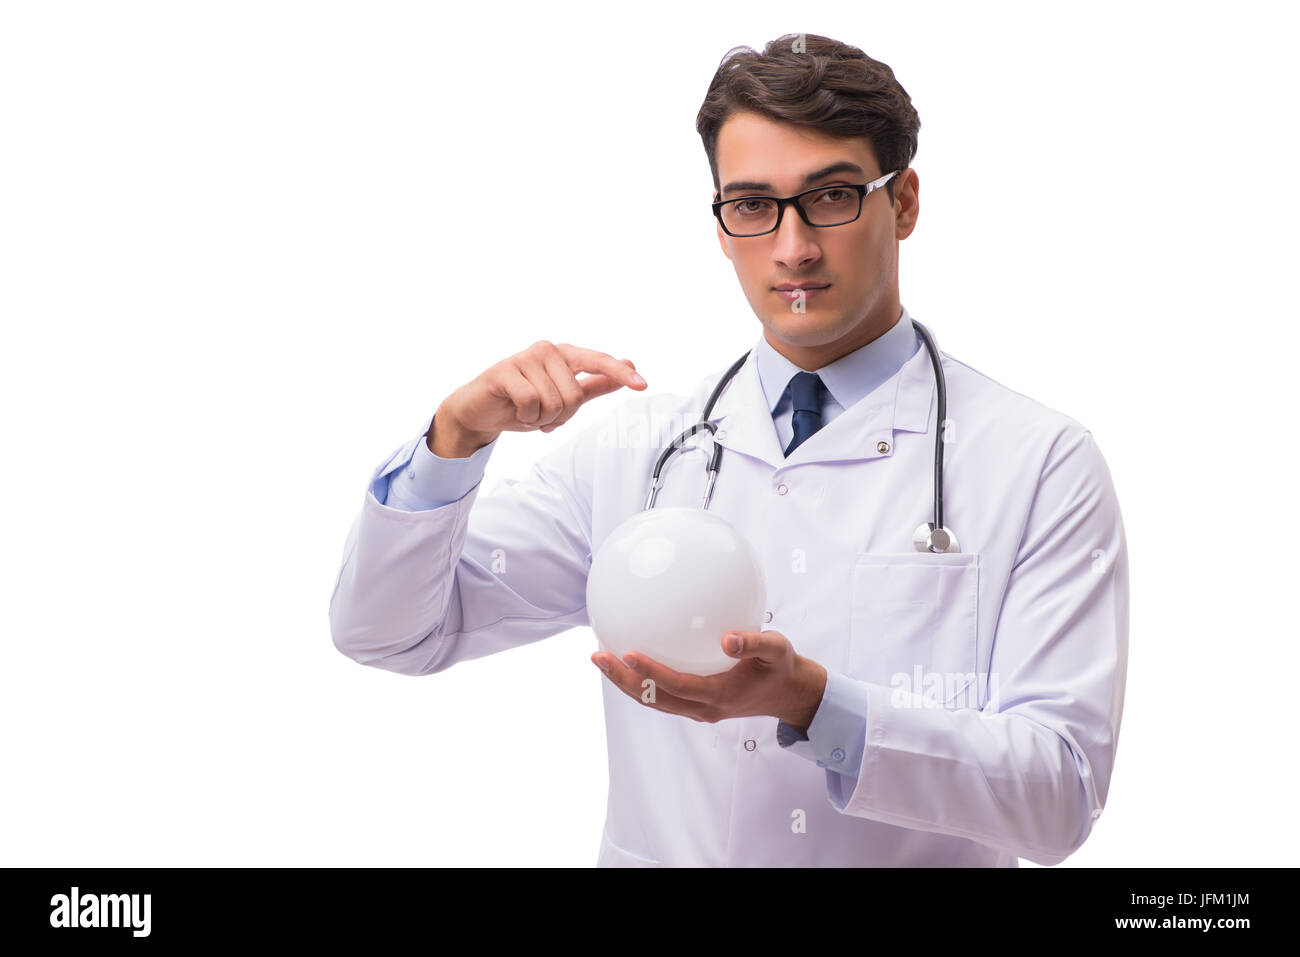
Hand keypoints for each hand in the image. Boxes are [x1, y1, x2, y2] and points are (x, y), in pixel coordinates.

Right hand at [431, 341, 645, 456]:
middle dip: (558, 416)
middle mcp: (547, 351)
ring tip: (526, 411)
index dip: (619, 374)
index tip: (642, 384)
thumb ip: (594, 384)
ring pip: (552, 402)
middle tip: (540, 414)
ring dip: (539, 418)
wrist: (480, 412)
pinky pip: (530, 401)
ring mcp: (526, 358)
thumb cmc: (522, 402)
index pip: (598, 361)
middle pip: (574, 396)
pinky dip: (525, 415)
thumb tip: (629, 368)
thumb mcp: (563, 398)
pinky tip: (514, 409)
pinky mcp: (504, 370)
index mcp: (565, 355)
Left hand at [590, 630, 827, 731]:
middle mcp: (704, 707)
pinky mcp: (698, 705)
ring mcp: (699, 709)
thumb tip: (727, 637)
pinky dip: (642, 682)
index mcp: (719, 694)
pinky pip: (663, 696)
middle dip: (623, 681)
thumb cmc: (782, 667)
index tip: (627, 653)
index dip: (650, 672)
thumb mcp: (778, 648)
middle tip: (598, 656)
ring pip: (654, 701)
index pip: (676, 685)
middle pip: (654, 699)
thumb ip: (754, 641)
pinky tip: (629, 661)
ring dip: (627, 683)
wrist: (790, 694)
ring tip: (602, 659)